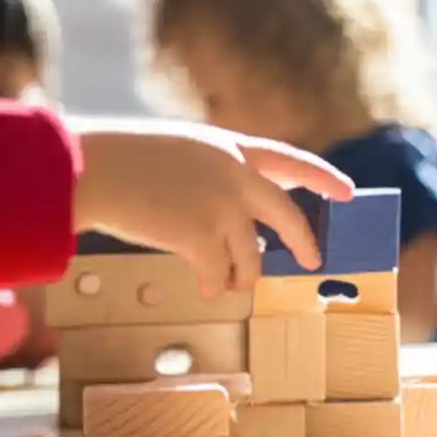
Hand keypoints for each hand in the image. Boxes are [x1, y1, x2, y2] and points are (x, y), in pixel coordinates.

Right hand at [71, 120, 353, 295]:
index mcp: (227, 148)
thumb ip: (208, 175)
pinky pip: (220, 273)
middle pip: (287, 215)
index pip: (288, 160)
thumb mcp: (176, 153)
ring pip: (251, 255)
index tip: (348, 190)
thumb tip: (228, 214)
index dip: (321, 176)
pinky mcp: (203, 237)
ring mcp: (221, 206)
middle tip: (312, 260)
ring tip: (230, 284)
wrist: (88, 170)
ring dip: (242, 275)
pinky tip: (207, 289)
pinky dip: (215, 285)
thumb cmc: (118, 161)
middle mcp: (233, 175)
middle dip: (303, 241)